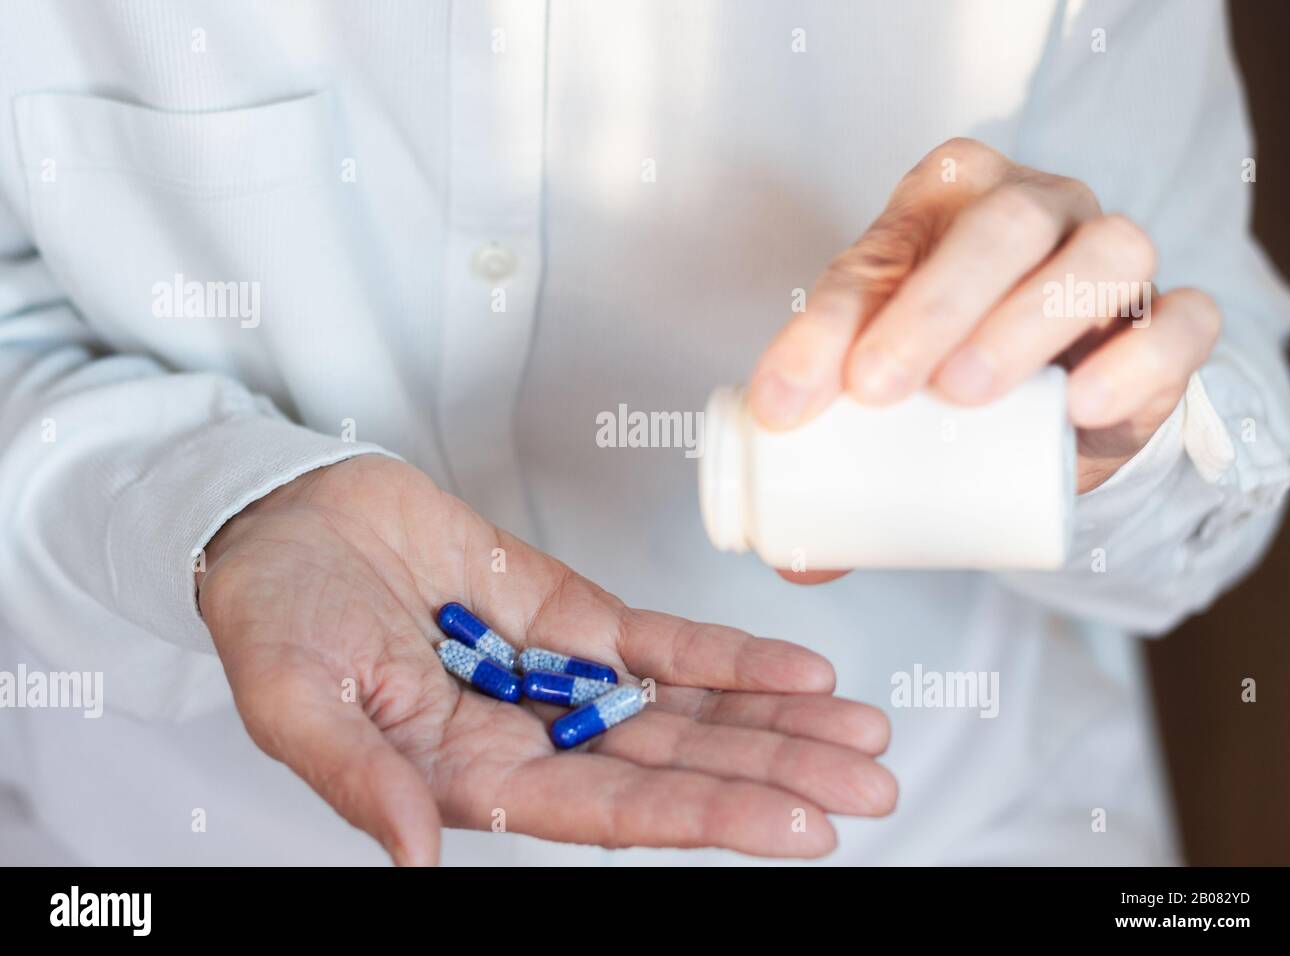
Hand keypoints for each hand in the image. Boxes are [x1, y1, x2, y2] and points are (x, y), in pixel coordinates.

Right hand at [198, 455, 894, 863]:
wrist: (286, 517)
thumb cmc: (272, 612)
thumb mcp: (291, 698)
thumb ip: (356, 776)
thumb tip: (415, 856)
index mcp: (469, 777)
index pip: (610, 813)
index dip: (705, 817)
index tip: (799, 826)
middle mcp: (532, 740)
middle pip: (674, 768)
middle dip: (775, 777)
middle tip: (872, 785)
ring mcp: (560, 676)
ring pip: (685, 710)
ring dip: (774, 724)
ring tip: (864, 735)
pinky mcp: (570, 615)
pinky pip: (661, 641)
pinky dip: (729, 657)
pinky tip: (798, 671)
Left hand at [749, 137, 1220, 498]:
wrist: (1057, 401)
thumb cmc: (948, 368)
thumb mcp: (881, 386)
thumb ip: (835, 454)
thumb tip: (797, 563)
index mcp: (944, 200)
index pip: (879, 251)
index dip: (826, 324)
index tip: (787, 403)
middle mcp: (1037, 205)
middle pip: (1000, 227)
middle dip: (931, 306)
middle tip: (877, 388)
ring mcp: (1112, 254)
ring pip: (1102, 254)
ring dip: (1028, 318)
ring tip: (965, 394)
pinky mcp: (1170, 320)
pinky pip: (1183, 320)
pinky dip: (1140, 358)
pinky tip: (1083, 404)